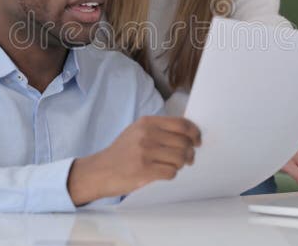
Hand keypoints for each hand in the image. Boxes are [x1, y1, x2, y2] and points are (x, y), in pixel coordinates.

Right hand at [67, 116, 200, 204]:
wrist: (99, 171)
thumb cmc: (121, 153)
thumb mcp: (137, 132)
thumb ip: (159, 129)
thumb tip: (188, 131)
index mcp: (147, 122)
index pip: (182, 124)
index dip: (195, 133)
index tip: (197, 140)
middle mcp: (147, 135)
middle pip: (184, 142)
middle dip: (190, 153)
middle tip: (188, 159)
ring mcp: (145, 152)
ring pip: (180, 158)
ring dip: (180, 164)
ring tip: (173, 166)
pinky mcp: (144, 170)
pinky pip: (171, 172)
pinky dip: (171, 174)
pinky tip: (162, 173)